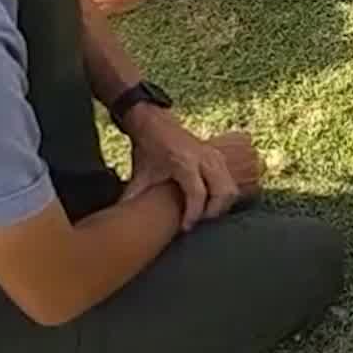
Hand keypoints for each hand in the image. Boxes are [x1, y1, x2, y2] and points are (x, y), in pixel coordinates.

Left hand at [120, 110, 258, 230]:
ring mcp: (215, 156)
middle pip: (223, 191)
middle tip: (198, 223)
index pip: (198, 193)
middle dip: (213, 212)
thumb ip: (133, 198)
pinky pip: (230, 181)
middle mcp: (204, 158)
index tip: (186, 227)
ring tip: (204, 215)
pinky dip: (224, 196)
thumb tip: (122, 221)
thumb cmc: (149, 150)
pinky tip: (210, 204)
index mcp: (184, 161)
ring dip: (221, 206)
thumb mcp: (140, 174)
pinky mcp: (220, 157)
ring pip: (230, 188)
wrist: (156, 124)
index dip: (194, 214)